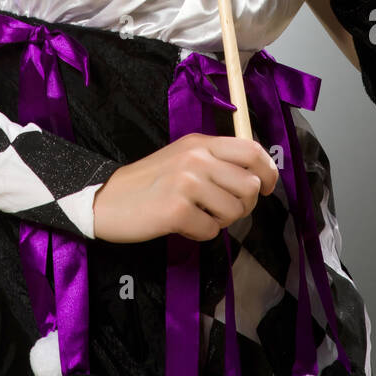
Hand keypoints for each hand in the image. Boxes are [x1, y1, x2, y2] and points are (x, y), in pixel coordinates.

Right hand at [92, 132, 278, 242]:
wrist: (107, 200)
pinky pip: (212, 231)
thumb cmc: (148, 182)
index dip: (269, 170)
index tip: (267, 187)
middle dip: (244, 204)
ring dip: (221, 220)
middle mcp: (196, 158)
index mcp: (200, 142)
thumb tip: (256, 176)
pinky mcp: (177, 210)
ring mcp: (187, 183)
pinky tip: (182, 224)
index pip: (251, 149)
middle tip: (223, 209)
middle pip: (250, 185)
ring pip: (235, 210)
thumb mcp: (182, 157)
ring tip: (198, 214)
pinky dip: (200, 233)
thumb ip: (215, 161)